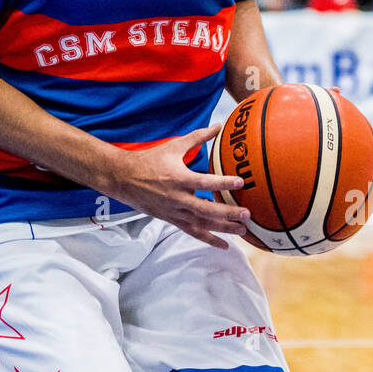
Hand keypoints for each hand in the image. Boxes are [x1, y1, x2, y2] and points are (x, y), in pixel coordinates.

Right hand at [100, 124, 249, 249]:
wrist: (124, 179)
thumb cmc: (150, 160)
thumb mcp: (174, 146)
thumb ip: (198, 137)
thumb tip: (218, 126)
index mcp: (179, 178)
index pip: (205, 182)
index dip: (223, 182)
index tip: (241, 182)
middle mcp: (178, 198)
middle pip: (207, 209)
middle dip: (228, 213)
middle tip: (247, 214)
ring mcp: (175, 211)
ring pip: (203, 224)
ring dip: (224, 228)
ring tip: (243, 229)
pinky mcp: (172, 220)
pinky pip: (193, 232)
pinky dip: (209, 239)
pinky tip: (225, 244)